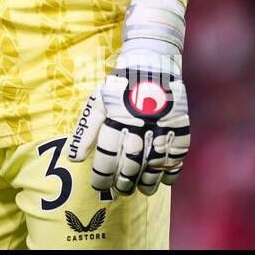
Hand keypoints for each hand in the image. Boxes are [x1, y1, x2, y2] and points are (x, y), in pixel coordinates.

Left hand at [67, 0, 189, 195]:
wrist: (152, 64)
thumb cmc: (120, 86)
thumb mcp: (98, 101)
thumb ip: (86, 130)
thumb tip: (73, 158)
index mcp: (116, 118)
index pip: (107, 155)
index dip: (102, 174)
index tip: (99, 186)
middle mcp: (139, 124)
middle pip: (131, 164)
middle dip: (123, 182)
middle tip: (120, 191)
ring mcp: (162, 125)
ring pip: (154, 164)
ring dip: (147, 181)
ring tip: (140, 190)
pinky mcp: (180, 125)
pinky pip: (178, 155)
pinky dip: (172, 171)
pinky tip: (164, 180)